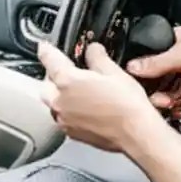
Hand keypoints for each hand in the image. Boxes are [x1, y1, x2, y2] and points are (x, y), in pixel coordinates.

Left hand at [38, 41, 161, 152]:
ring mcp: (65, 120)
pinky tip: (86, 109)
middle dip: (53, 76)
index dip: (46, 50)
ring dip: (60, 95)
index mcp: (67, 81)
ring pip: (53, 103)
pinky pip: (63, 118)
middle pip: (46, 84)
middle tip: (67, 70)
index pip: (49, 59)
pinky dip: (69, 111)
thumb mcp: (114, 72)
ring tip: (78, 92)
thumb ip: (98, 57)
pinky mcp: (72, 133)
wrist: (136, 134)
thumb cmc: (127, 105)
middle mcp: (60, 101)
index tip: (45, 47)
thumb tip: (93, 50)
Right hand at [126, 24, 180, 112]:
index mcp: (173, 42)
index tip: (135, 83)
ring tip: (164, 102)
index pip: (149, 59)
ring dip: (164, 99)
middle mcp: (180, 59)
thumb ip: (155, 63)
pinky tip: (173, 108)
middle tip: (151, 96)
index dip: (141, 72)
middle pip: (157, 78)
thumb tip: (133, 67)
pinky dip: (176, 106)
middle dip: (153, 89)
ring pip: (168, 92)